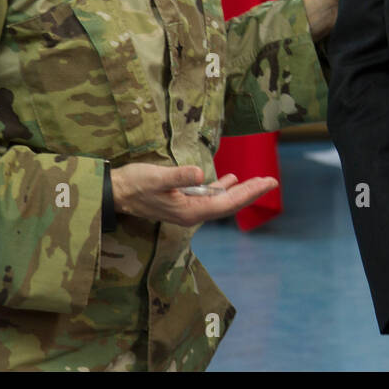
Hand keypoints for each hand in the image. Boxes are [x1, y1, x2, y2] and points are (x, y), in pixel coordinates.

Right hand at [110, 164, 276, 225]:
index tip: (268, 183)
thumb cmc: (134, 184)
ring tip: (258, 180)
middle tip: (272, 180)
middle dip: (251, 192)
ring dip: (240, 190)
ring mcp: (188, 208)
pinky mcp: (182, 200)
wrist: (116, 192)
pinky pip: (209, 196)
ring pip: (221, 200)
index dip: (250, 193)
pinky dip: (222, 187)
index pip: (228, 203)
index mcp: (190, 211)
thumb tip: (201, 175)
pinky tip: (231, 179)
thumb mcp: (156, 177)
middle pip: (229, 204)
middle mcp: (193, 213)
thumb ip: (178, 176)